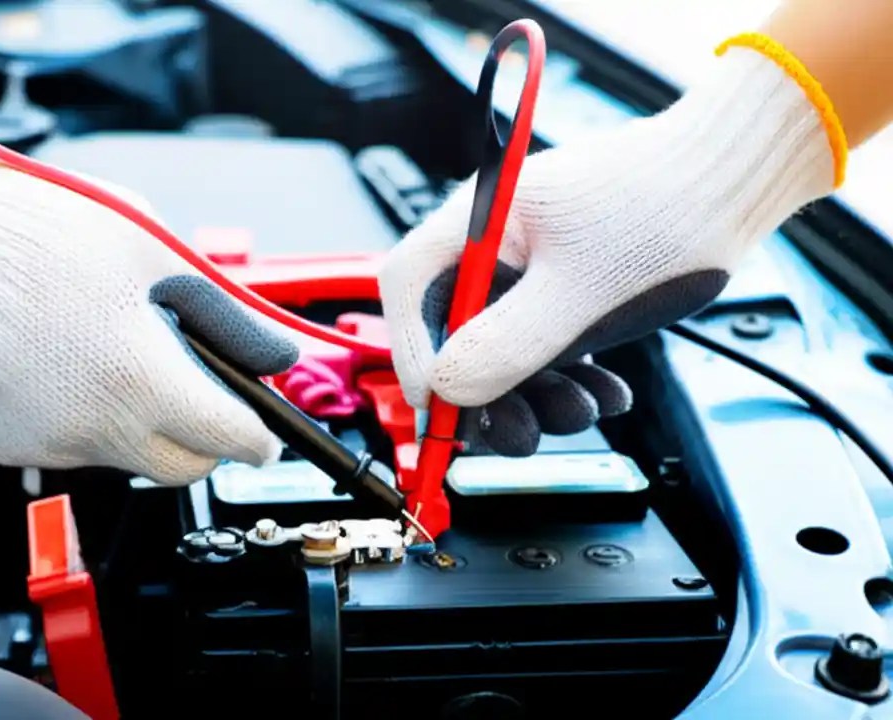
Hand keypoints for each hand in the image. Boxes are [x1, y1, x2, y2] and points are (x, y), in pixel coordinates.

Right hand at [0, 125, 297, 484]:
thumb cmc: (25, 230)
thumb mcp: (148, 248)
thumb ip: (220, 310)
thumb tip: (267, 349)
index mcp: (139, 379)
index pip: (229, 439)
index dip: (258, 435)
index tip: (264, 431)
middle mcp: (93, 428)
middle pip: (181, 467)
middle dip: (203, 438)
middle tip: (198, 391)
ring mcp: (44, 444)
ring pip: (122, 456)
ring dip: (136, 421)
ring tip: (107, 349)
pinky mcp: (3, 446)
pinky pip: (67, 446)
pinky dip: (80, 417)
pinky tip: (60, 361)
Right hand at [379, 45, 835, 454]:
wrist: (738, 179)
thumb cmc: (669, 200)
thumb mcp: (582, 287)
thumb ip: (508, 342)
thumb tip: (448, 387)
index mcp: (481, 219)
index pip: (411, 288)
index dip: (413, 351)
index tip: (437, 405)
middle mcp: (496, 243)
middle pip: (453, 329)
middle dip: (484, 391)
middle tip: (512, 433)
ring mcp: (530, 268)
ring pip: (503, 350)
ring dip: (535, 394)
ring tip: (580, 411)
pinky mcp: (563, 290)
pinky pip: (547, 349)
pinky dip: (570, 379)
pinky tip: (604, 394)